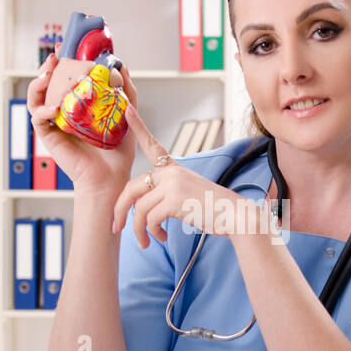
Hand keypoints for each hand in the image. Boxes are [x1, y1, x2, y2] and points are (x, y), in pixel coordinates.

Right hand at [26, 53, 136, 196]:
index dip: (63, 62)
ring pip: (36, 97)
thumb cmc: (117, 152)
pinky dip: (42, 109)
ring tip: (47, 74)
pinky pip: (38, 117)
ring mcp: (55, 122)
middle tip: (55, 57)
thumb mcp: (126, 114)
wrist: (110, 176)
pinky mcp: (49, 135)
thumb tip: (122, 66)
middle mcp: (64, 112)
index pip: (67, 79)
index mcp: (80, 105)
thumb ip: (126, 91)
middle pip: (48, 84)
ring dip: (38, 83)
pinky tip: (54, 107)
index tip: (65, 48)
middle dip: (48, 67)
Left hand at [111, 105, 256, 248]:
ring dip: (138, 229)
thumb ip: (165, 193)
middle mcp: (171, 173)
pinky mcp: (174, 200)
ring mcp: (172, 185)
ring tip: (145, 242)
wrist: (234, 215)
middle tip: (116, 227)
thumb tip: (140, 209)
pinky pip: (150, 219)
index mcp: (174, 169)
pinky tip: (161, 237)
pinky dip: (153, 232)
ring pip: (139, 208)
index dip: (138, 127)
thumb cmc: (213, 209)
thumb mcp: (187, 193)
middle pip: (132, 188)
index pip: (152, 145)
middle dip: (120, 210)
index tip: (127, 109)